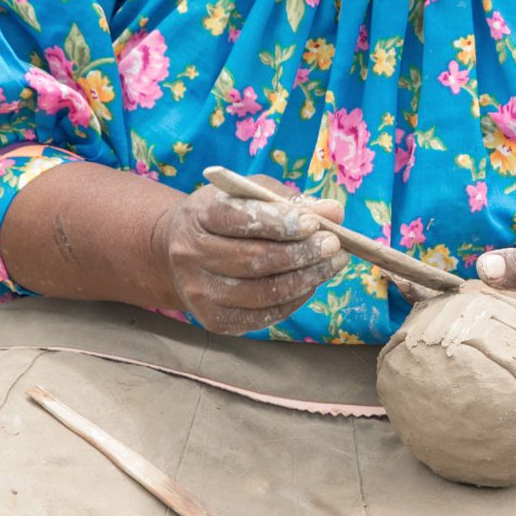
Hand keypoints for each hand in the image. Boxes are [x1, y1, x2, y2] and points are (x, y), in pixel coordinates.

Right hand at [152, 176, 349, 334]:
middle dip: (300, 254)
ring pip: (261, 293)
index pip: (237, 219)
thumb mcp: (252, 195)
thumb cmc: (228, 215)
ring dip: (305, 279)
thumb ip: (291, 201)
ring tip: (333, 263)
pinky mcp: (214, 320)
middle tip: (334, 245)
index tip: (313, 223)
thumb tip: (333, 212)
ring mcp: (200, 292)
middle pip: (252, 260)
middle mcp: (191, 255)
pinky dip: (294, 301)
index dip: (278, 222)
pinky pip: (262, 316)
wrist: (181, 251)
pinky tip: (311, 283)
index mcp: (199, 215)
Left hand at [388, 236, 515, 350]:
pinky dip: (443, 292)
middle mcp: (512, 338)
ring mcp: (504, 325)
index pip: (487, 332)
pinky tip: (415, 281)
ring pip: (462, 316)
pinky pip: (468, 303)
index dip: (452, 321)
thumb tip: (483, 269)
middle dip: (430, 310)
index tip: (425, 306)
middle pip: (465, 328)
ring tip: (395, 276)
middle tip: (397, 279)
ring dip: (430, 298)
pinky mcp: (500, 310)